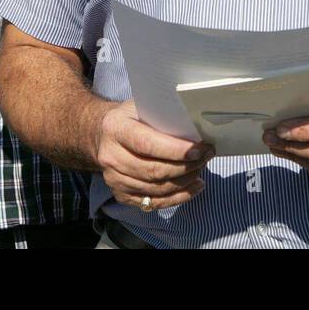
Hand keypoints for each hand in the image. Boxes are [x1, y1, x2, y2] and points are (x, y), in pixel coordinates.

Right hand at [92, 99, 213, 210]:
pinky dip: (178, 197)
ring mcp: (114, 179)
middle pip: (153, 170)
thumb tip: (195, 124)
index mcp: (116, 129)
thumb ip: (162, 114)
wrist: (102, 134)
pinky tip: (194, 186)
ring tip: (201, 168)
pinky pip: (153, 203)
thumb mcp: (141, 106)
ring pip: (155, 188)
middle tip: (206, 156)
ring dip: (184, 181)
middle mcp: (111, 156)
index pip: (147, 143)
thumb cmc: (130, 117)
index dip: (175, 150)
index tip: (199, 149)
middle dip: (185, 166)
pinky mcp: (120, 194)